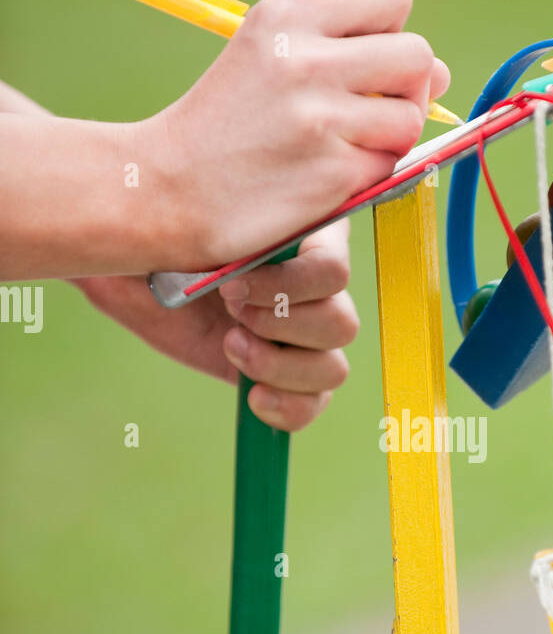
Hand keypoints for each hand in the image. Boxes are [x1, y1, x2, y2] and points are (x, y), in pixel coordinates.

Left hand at [74, 220, 356, 431]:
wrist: (130, 272)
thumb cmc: (153, 236)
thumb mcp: (175, 225)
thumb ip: (214, 225)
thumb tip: (243, 244)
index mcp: (304, 235)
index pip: (332, 271)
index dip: (288, 288)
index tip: (228, 285)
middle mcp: (315, 286)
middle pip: (342, 324)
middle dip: (281, 327)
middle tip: (229, 313)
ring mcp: (304, 334)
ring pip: (333, 368)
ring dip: (281, 368)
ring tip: (231, 347)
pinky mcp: (286, 374)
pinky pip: (315, 402)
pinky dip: (288, 409)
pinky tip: (251, 396)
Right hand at [139, 0, 449, 269]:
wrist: (162, 189)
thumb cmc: (221, 129)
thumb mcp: (268, 59)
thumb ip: (350, 53)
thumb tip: (440, 71)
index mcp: (288, 14)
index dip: (390, 35)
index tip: (362, 67)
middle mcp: (307, 57)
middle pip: (417, 56)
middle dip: (405, 88)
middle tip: (365, 114)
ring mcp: (322, 117)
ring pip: (411, 116)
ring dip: (391, 138)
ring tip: (342, 148)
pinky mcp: (333, 172)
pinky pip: (393, 166)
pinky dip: (372, 176)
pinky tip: (329, 179)